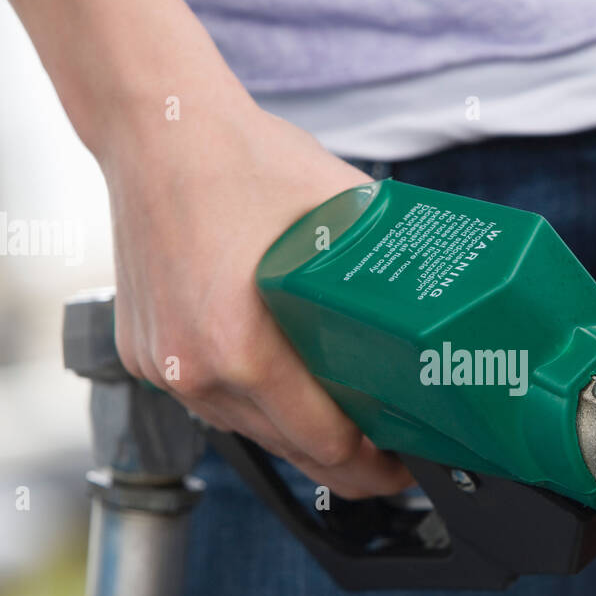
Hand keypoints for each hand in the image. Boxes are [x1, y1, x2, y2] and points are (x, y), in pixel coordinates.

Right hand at [101, 90, 413, 497]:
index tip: (406, 463)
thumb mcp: (342, 215)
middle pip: (292, 453)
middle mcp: (194, 369)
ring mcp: (163, 368)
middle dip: (347, 461)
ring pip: (251, 433)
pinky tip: (288, 380)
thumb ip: (384, 274)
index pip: (325, 446)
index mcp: (241, 346)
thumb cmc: (243, 161)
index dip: (376, 466)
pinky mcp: (144, 358)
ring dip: (299, 432)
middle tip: (390, 451)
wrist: (156, 129)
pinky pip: (215, 403)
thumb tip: (450, 311)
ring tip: (345, 413)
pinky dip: (255, 401)